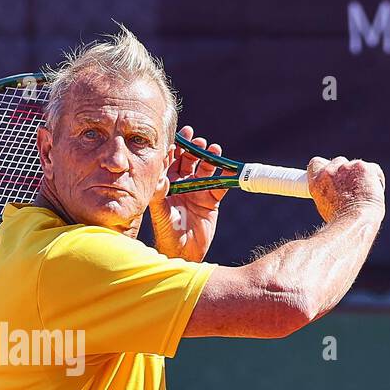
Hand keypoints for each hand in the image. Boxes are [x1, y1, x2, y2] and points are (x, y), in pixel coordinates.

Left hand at [149, 126, 231, 262]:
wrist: (185, 252)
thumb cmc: (167, 233)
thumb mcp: (161, 213)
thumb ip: (159, 195)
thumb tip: (159, 177)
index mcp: (166, 185)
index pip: (169, 161)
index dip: (175, 147)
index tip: (181, 136)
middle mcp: (181, 186)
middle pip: (188, 161)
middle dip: (194, 149)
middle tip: (199, 141)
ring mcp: (197, 192)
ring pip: (205, 169)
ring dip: (210, 159)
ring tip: (214, 149)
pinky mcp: (211, 201)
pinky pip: (220, 185)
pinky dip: (226, 176)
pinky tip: (230, 168)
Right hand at [307, 156, 384, 223]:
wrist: (356, 220)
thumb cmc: (342, 220)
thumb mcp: (325, 205)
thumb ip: (328, 191)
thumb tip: (335, 188)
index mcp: (317, 180)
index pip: (316, 163)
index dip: (325, 167)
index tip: (332, 175)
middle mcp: (330, 171)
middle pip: (339, 161)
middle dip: (346, 172)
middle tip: (352, 188)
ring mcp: (348, 167)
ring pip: (357, 166)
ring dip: (361, 177)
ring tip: (363, 195)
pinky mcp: (365, 167)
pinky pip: (373, 169)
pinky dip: (376, 180)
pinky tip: (373, 193)